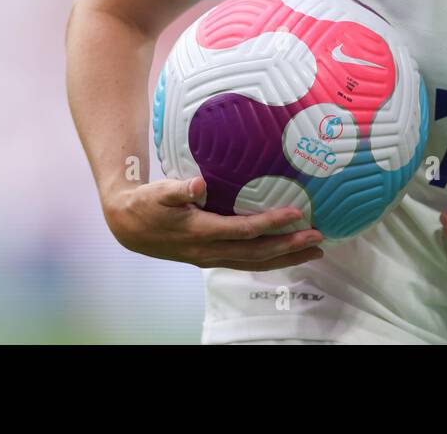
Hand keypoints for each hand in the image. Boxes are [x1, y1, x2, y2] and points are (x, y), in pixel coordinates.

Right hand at [103, 175, 325, 270]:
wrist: (127, 227)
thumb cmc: (145, 204)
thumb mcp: (158, 192)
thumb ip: (178, 189)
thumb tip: (197, 183)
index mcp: (201, 232)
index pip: (245, 230)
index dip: (272, 222)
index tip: (297, 213)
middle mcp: (209, 251)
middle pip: (257, 253)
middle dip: (290, 247)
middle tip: (319, 238)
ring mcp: (211, 258)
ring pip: (254, 262)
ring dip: (285, 258)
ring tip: (313, 253)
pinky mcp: (211, 257)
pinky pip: (246, 262)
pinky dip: (269, 259)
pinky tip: (286, 255)